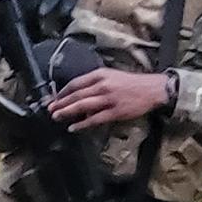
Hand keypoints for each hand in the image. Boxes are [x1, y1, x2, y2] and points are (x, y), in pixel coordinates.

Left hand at [46, 67, 170, 130]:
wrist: (152, 89)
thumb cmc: (131, 83)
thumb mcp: (111, 75)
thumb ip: (95, 83)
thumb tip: (79, 94)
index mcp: (100, 74)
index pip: (75, 83)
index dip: (63, 92)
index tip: (54, 98)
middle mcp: (102, 85)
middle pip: (76, 95)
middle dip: (60, 103)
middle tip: (50, 109)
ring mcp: (108, 99)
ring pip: (82, 106)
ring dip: (67, 112)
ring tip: (56, 117)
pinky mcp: (115, 112)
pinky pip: (95, 119)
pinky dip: (82, 124)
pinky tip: (73, 127)